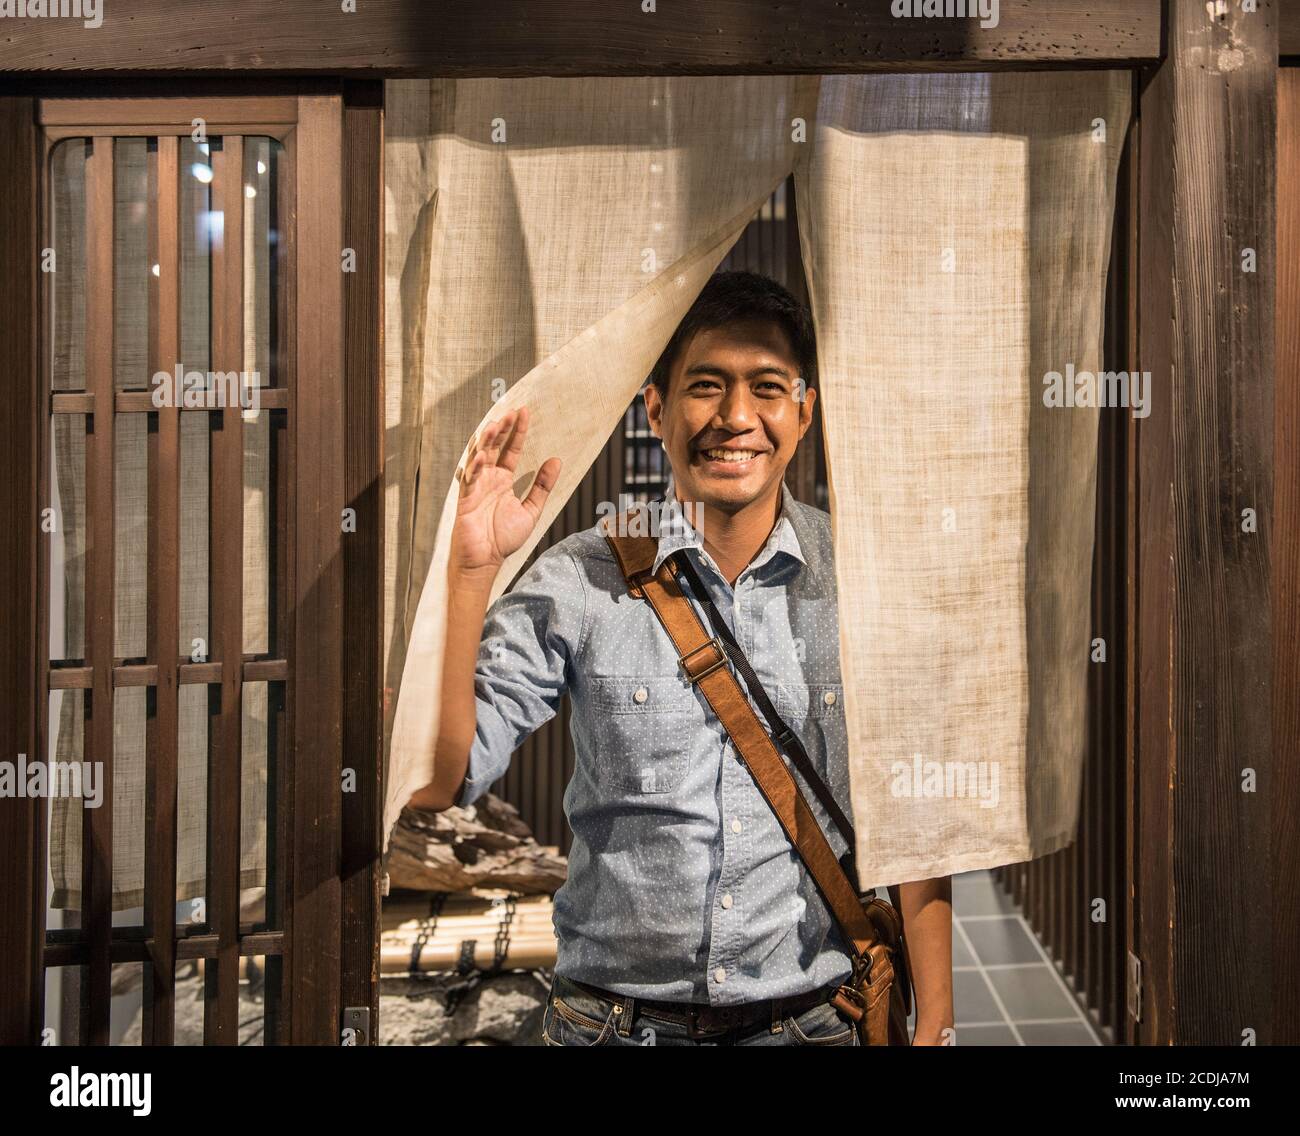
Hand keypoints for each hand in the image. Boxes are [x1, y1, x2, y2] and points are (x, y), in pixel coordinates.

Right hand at [450, 407, 560, 579]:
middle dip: (502, 430)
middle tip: (511, 413)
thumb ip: (542, 487)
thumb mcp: (530, 510)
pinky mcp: (465, 499)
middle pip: (494, 447)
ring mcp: (475, 487)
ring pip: (479, 457)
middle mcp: (488, 479)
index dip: (517, 432)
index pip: (511, 450)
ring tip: (495, 425)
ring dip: (486, 441)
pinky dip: (475, 467)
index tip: (524, 413)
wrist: (485, 560)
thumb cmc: (504, 538)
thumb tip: (556, 461)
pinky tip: (482, 457)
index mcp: (503, 480)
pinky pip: (469, 479)